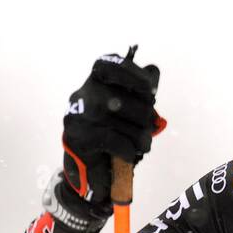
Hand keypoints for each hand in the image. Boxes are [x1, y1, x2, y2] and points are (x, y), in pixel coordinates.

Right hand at [61, 46, 166, 211]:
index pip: (110, 64)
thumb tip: (153, 72)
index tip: (150, 89)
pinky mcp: (80, 138)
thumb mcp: (129, 108)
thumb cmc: (113, 131)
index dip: (133, 73)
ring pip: (124, 121)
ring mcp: (79, 116)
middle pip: (126, 98)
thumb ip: (142, 90)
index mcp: (94, 81)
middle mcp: (83, 94)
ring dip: (141, 137)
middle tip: (147, 127)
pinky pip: (116, 141)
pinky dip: (129, 149)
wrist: (89, 167)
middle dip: (145, 116)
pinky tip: (129, 154)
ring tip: (142, 144)